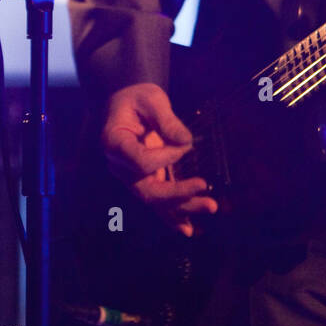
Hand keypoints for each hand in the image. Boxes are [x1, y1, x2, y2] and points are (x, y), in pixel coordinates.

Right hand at [101, 82, 217, 236]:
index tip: (185, 145)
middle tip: (205, 189)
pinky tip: (190, 228)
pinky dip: (173, 215)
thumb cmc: (137, 97)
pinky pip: (158, 201)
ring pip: (155, 200)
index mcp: (115, 143)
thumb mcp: (150, 98)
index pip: (140, 162)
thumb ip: (166, 119)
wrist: (126, 102)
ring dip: (183, 207)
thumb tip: (186, 142)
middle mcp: (120, 166)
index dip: (165, 156)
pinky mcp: (145, 180)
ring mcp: (131, 177)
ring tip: (211, 207)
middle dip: (177, 195)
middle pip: (147, 191)